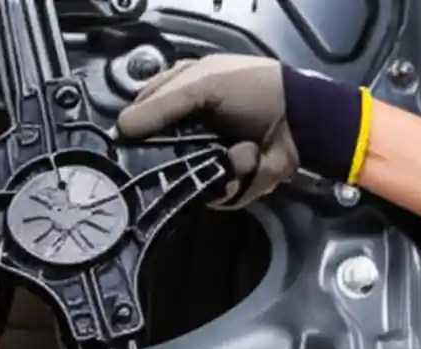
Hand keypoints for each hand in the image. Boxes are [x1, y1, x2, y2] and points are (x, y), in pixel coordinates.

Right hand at [116, 53, 370, 208]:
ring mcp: (208, 160)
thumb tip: (120, 129)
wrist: (301, 121)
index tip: (127, 139)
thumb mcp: (203, 83)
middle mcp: (191, 132)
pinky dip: (234, 176)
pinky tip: (250, 158)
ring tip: (237, 146)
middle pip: (156, 156)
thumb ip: (162, 106)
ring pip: (183, 178)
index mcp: (183, 99)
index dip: (134, 127)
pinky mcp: (227, 184)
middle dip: (166, 158)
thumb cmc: (254, 91)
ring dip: (210, 162)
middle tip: (180, 150)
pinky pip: (214, 192)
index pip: (144, 116)